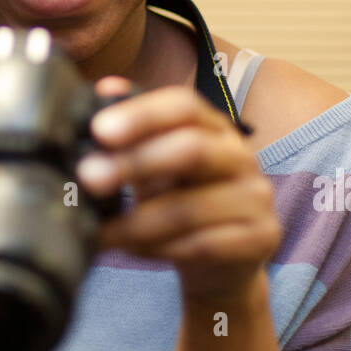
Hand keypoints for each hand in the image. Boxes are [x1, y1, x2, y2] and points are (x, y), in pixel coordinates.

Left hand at [76, 78, 281, 300]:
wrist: (222, 262)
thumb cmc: (182, 200)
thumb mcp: (155, 164)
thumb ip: (135, 131)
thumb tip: (105, 89)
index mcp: (214, 126)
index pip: (184, 105)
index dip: (141, 114)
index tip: (99, 130)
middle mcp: (241, 155)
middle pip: (192, 149)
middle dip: (135, 162)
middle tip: (89, 178)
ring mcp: (257, 197)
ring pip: (191, 208)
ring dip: (137, 222)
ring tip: (102, 232)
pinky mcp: (262, 237)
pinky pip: (204, 245)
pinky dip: (161, 250)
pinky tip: (134, 250)